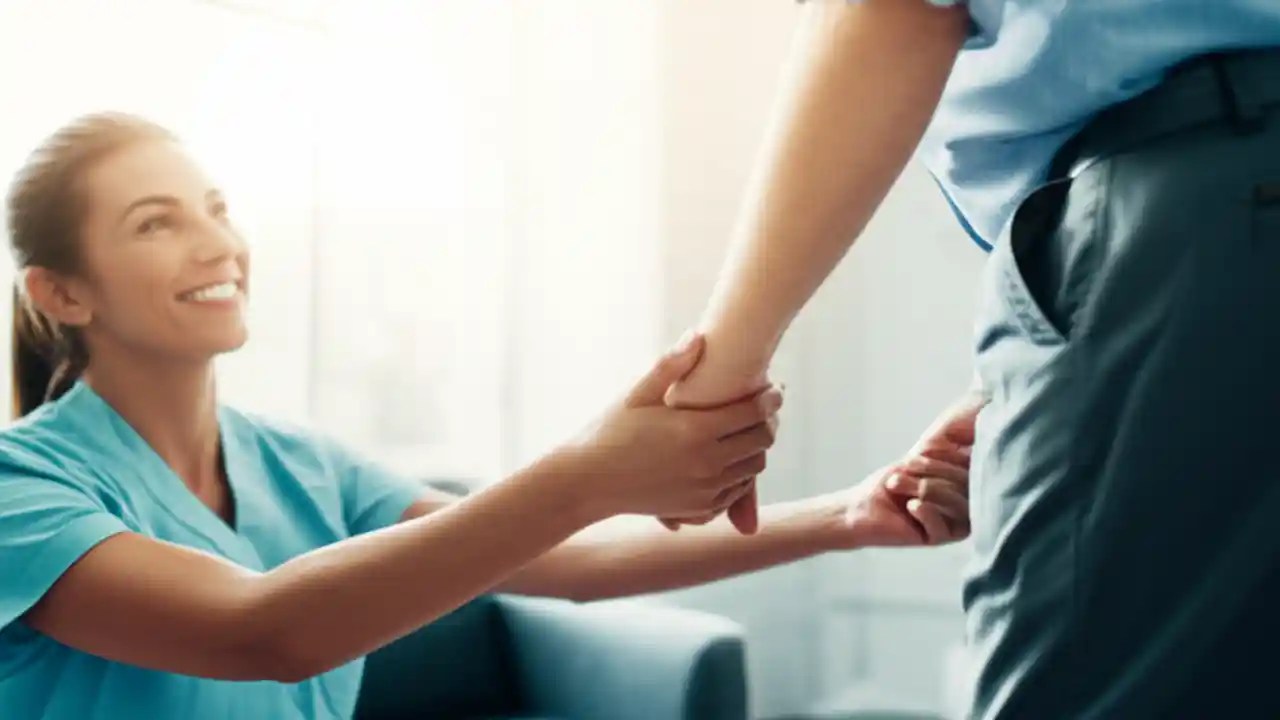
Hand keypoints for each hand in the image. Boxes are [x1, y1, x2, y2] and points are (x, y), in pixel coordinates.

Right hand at [557, 333, 781, 520]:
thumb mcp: (636, 395)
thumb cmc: (609, 432)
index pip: (753, 412)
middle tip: (766, 408)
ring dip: (757, 447)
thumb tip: (699, 334)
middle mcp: (705, 463)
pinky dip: (741, 473)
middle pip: (762, 440)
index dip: (771, 398)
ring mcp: (704, 490)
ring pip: (754, 467)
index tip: (775, 388)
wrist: (588, 482)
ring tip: (748, 429)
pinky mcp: (699, 509)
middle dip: (769, 422)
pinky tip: (731, 457)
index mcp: (693, 430)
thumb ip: (670, 366)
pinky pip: (737, 490)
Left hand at [829, 392, 985, 547]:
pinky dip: (927, 513)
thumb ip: (943, 444)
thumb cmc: (890, 483)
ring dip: (927, 489)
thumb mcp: (918, 457)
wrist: (862, 508)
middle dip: (935, 472)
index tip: (916, 455)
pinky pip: (943, 528)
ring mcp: (953, 521)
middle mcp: (964, 501)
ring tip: (898, 484)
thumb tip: (970, 412)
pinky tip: (911, 506)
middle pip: (969, 485)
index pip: (974, 468)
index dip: (949, 458)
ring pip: (960, 506)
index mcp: (964, 481)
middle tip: (905, 468)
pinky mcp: (938, 538)